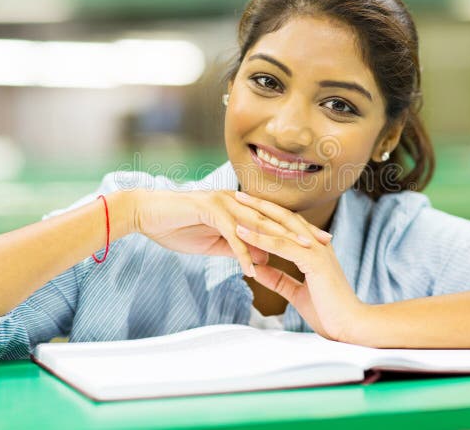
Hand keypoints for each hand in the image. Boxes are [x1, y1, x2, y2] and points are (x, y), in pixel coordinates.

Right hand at [128, 189, 331, 276]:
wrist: (146, 214)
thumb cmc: (178, 226)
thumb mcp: (214, 243)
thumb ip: (239, 249)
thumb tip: (263, 261)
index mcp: (240, 206)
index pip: (276, 219)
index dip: (298, 230)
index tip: (320, 244)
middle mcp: (236, 200)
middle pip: (275, 216)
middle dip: (300, 230)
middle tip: (323, 244)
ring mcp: (223, 202)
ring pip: (258, 221)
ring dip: (279, 238)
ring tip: (298, 253)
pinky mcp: (208, 208)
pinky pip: (230, 232)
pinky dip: (241, 251)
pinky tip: (251, 268)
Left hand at [232, 191, 365, 342]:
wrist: (351, 326)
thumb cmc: (329, 313)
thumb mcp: (297, 294)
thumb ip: (279, 279)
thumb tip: (258, 269)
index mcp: (315, 249)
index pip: (289, 225)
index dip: (269, 215)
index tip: (249, 208)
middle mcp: (316, 244)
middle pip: (284, 217)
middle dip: (261, 205)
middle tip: (239, 195)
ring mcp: (316, 250)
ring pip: (281, 226)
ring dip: (256, 214)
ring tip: (235, 204)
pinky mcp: (313, 260)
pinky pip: (281, 244)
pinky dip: (260, 237)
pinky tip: (241, 232)